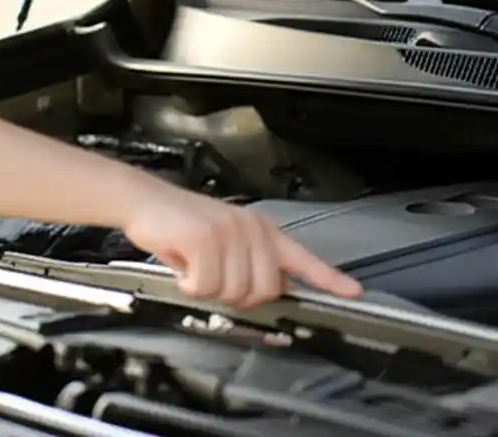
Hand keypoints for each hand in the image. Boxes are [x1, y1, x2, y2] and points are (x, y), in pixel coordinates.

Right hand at [122, 188, 362, 308]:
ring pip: (234, 291)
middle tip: (212, 279)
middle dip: (236, 296)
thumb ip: (249, 265)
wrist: (143, 200)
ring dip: (207, 289)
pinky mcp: (205, 238)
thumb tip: (264, 294)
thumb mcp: (224, 243)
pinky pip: (206, 285)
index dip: (329, 278)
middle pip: (264, 291)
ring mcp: (230, 232)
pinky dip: (189, 284)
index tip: (353, 292)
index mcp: (261, 231)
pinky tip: (182, 266)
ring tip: (194, 267)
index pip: (303, 258)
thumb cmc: (180, 227)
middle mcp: (251, 230)